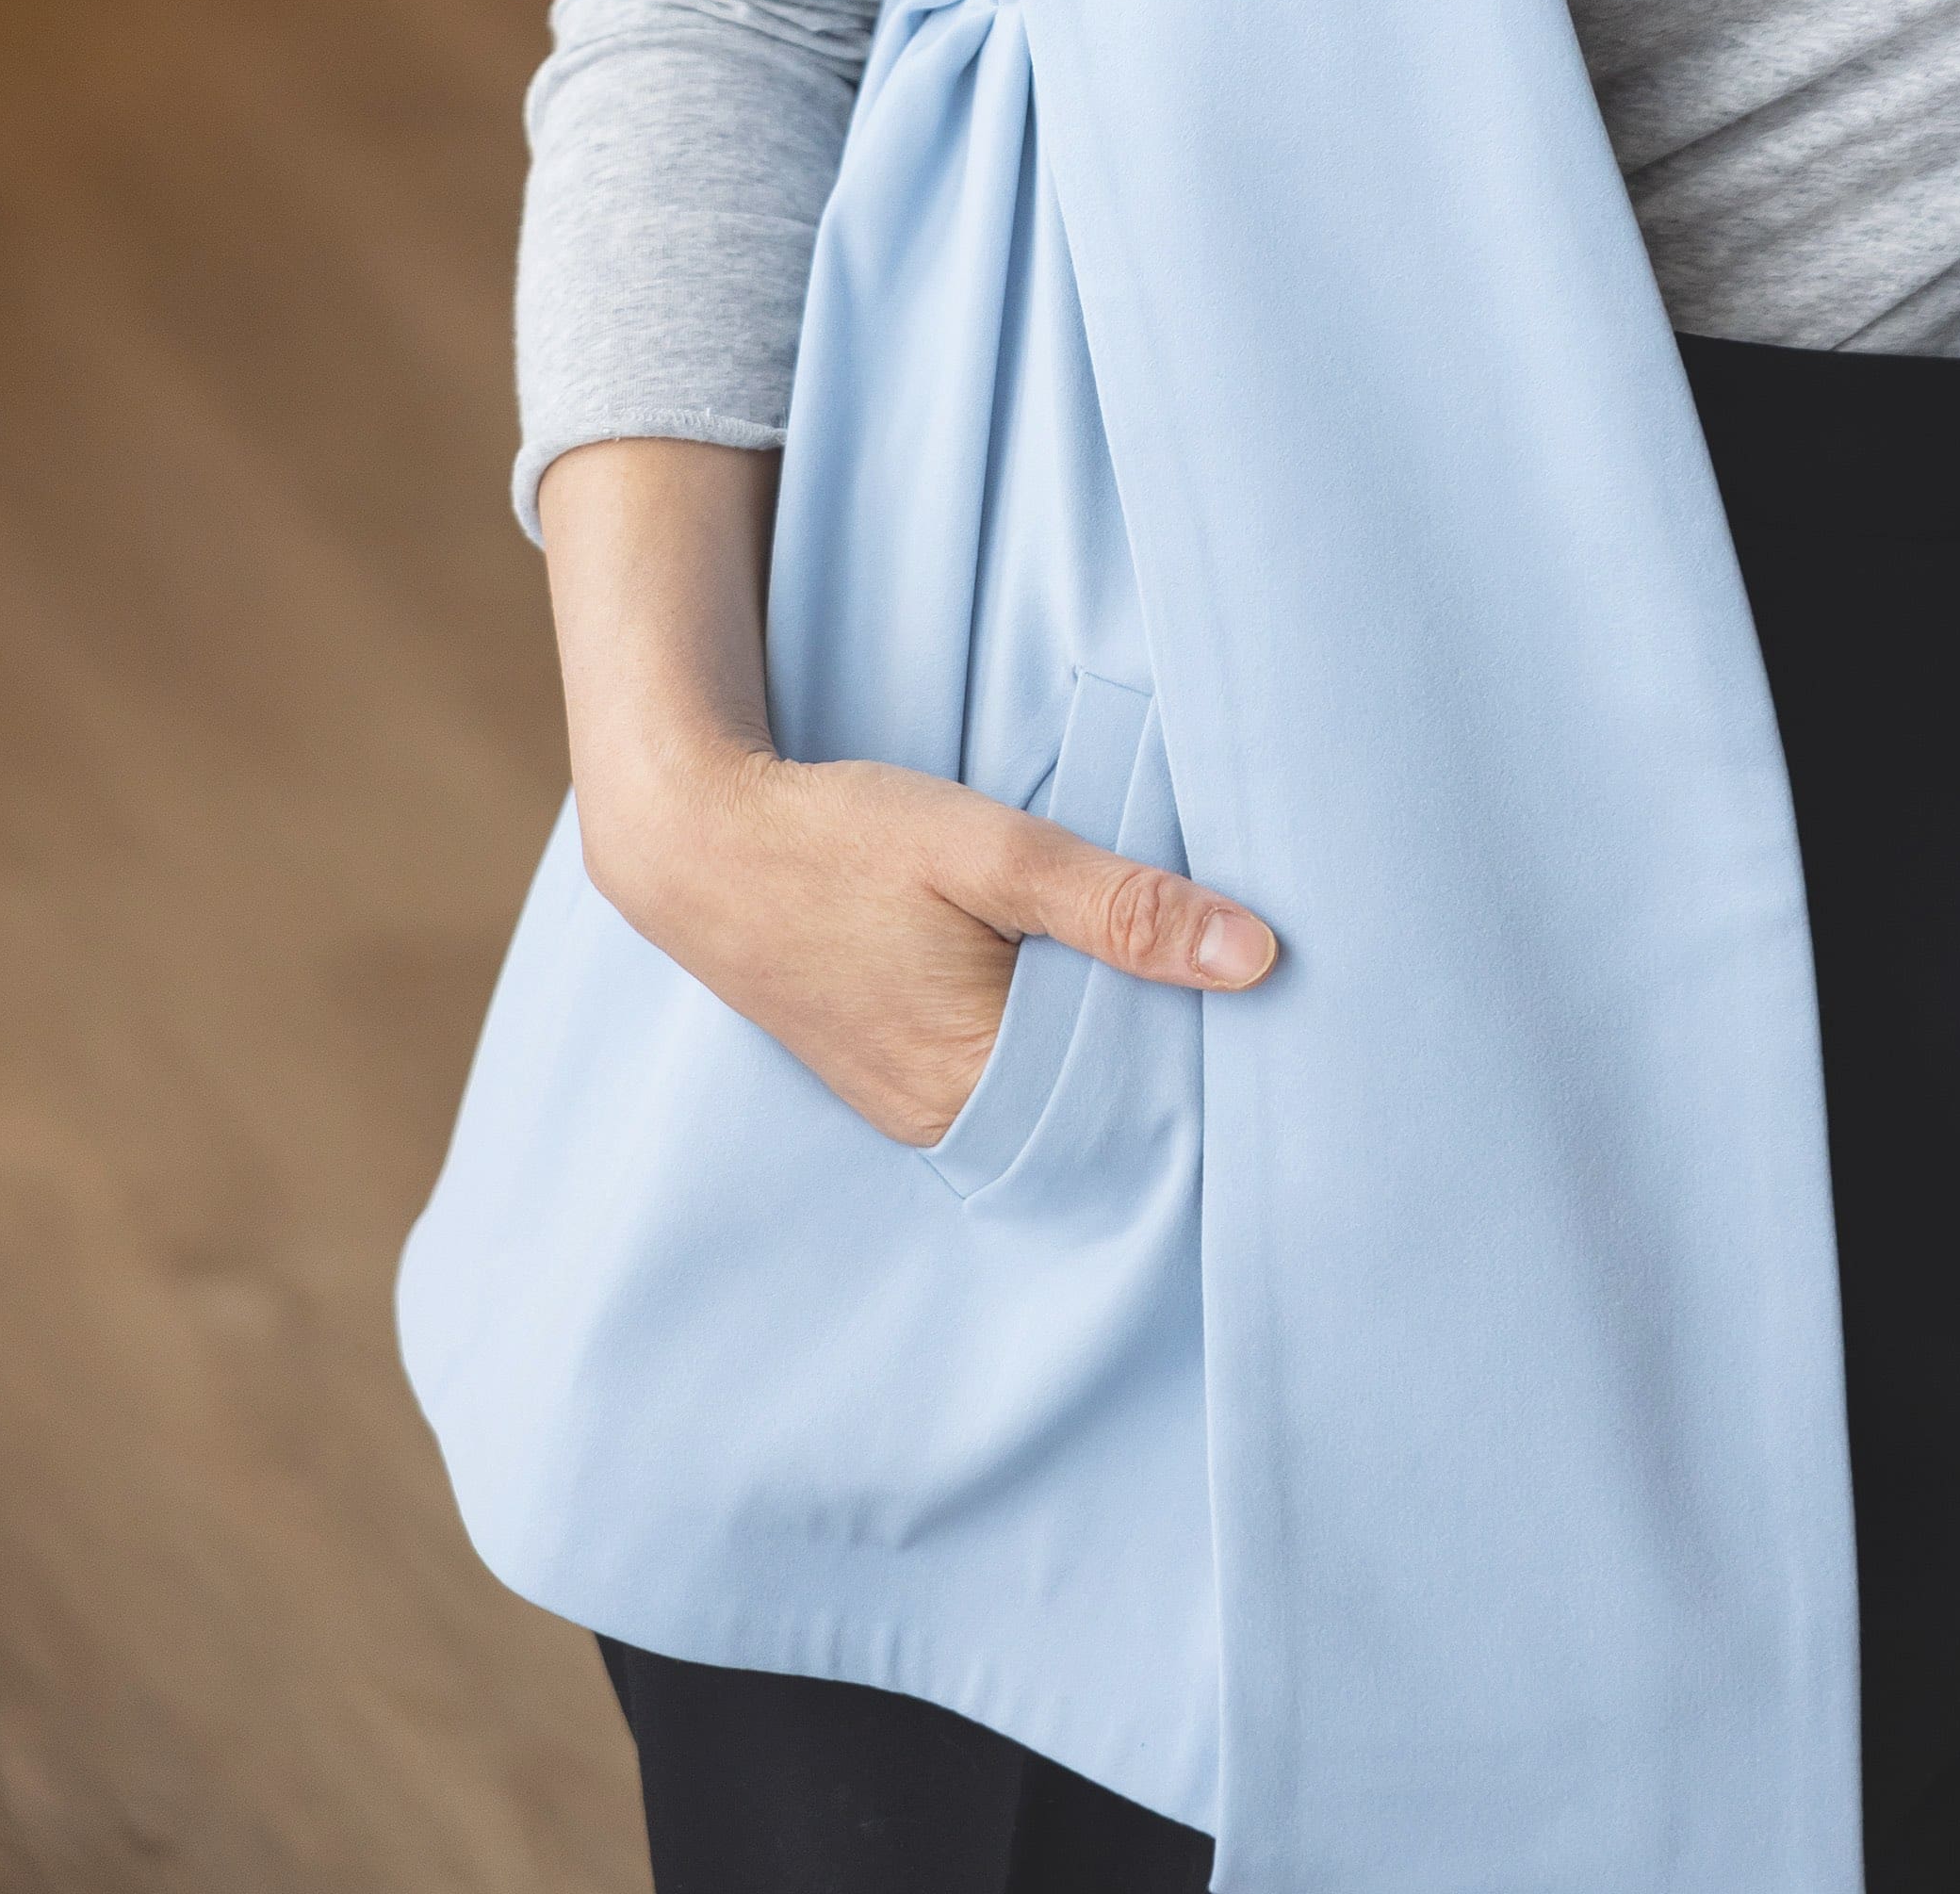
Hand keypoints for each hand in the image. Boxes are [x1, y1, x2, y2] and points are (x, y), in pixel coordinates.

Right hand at [582, 736, 1278, 1149]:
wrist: (697, 841)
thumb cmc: (840, 839)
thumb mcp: (989, 852)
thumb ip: (1121, 906)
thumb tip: (1258, 958)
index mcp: (978, 1086)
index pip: (1137, 1086)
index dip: (1201, 1031)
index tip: (1262, 977)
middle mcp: (949, 1120)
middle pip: (1096, 1087)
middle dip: (1159, 1027)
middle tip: (1225, 950)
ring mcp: (917, 1102)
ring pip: (1052, 1074)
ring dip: (1101, 1018)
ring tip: (1154, 946)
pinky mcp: (898, 1070)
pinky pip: (1003, 1062)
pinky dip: (1044, 1017)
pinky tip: (1067, 961)